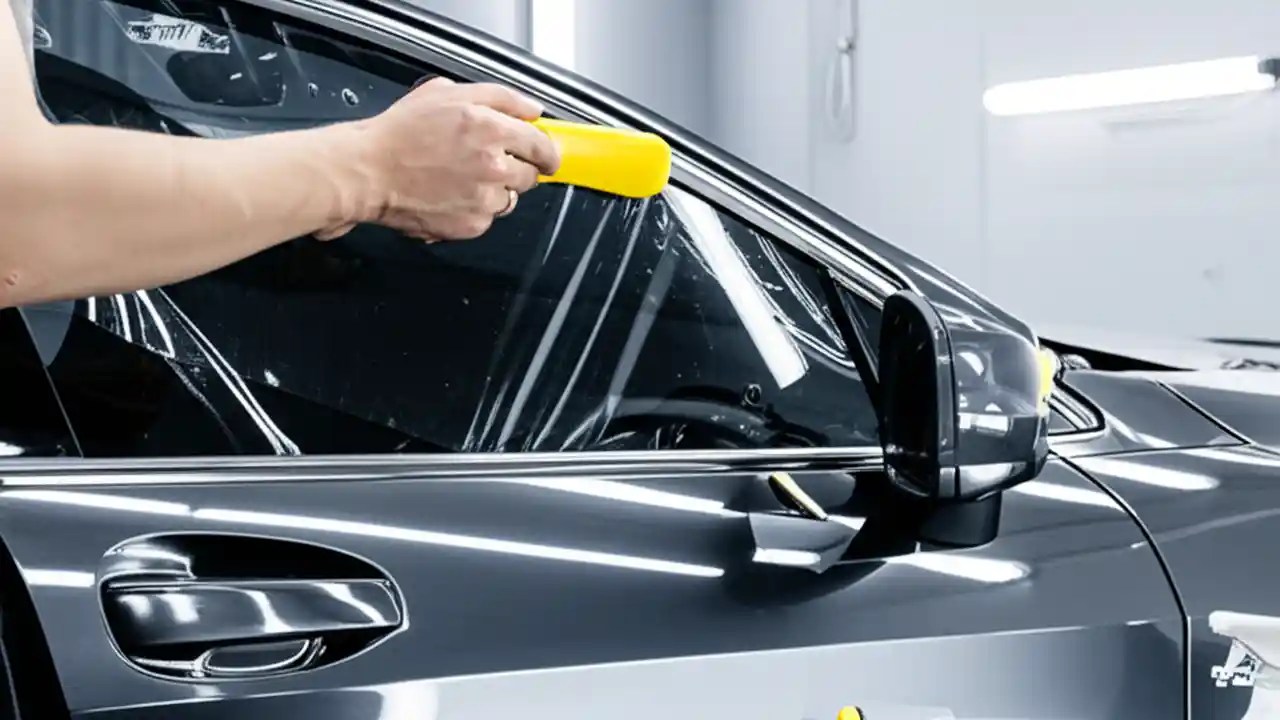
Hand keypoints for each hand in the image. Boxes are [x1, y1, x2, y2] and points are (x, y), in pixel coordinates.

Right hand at [317, 77, 560, 241]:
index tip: (547, 156)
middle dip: (515, 169)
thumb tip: (533, 110)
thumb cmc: (400, 132)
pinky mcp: (472, 224)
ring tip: (461, 178)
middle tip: (486, 162)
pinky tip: (450, 195)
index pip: (543, 145)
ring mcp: (484, 198)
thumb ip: (500, 98)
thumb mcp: (448, 93)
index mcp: (491, 128)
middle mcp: (493, 165)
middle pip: (530, 175)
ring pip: (510, 199)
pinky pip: (488, 218)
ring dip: (495, 190)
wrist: (369, 170)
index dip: (548, 152)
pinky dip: (475, 209)